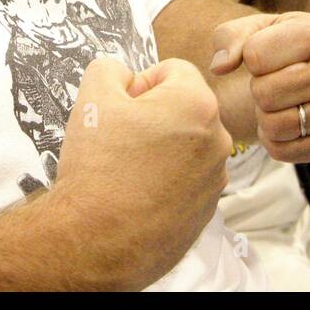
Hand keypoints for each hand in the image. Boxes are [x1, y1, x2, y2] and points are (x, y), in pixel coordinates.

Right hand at [56, 57, 231, 286]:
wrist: (97, 240)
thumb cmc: (98, 167)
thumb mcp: (92, 97)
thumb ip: (110, 68)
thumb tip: (124, 74)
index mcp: (197, 104)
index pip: (174, 69)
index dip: (141, 83)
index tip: (122, 106)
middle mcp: (218, 139)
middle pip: (184, 107)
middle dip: (154, 114)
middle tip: (121, 136)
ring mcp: (215, 177)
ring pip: (187, 143)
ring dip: (162, 147)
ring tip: (128, 167)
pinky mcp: (207, 208)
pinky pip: (188, 177)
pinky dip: (167, 178)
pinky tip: (137, 191)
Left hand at [210, 12, 309, 162]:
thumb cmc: (280, 48)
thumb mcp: (255, 29)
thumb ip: (229, 38)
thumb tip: (219, 67)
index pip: (254, 56)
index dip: (250, 60)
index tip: (268, 58)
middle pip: (264, 94)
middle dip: (258, 89)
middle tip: (274, 83)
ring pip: (273, 125)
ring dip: (265, 116)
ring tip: (279, 102)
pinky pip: (282, 151)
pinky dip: (274, 141)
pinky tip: (286, 121)